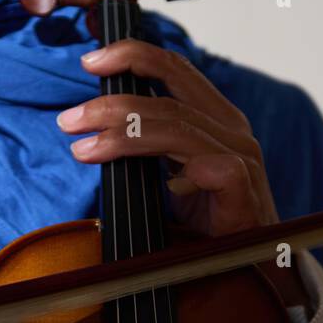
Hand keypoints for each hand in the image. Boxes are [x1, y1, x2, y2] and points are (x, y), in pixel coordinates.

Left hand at [58, 39, 279, 237]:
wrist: (252, 266)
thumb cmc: (210, 224)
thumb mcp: (174, 176)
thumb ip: (151, 149)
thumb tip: (96, 131)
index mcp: (216, 119)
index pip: (176, 71)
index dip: (134, 56)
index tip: (91, 61)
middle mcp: (231, 131)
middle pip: (169, 97)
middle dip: (112, 104)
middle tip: (70, 120)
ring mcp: (242, 160)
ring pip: (180, 130)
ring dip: (125, 135)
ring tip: (84, 147)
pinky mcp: (246, 194)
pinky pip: (218, 170)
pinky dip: (183, 169)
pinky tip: (158, 183)